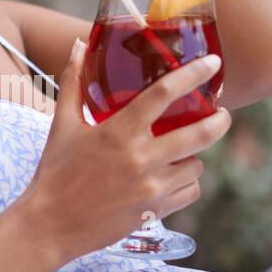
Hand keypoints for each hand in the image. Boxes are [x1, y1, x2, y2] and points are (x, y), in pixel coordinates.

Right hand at [20, 40, 230, 263]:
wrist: (50, 225)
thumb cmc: (54, 173)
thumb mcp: (62, 125)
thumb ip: (73, 82)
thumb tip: (79, 45)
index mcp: (118, 131)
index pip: (165, 93)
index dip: (194, 74)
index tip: (213, 63)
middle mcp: (140, 158)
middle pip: (199, 133)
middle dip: (219, 121)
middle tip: (221, 114)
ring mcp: (150, 187)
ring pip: (196, 165)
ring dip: (193, 156)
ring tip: (183, 151)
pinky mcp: (154, 211)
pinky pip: (189, 192)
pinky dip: (187, 183)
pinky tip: (175, 177)